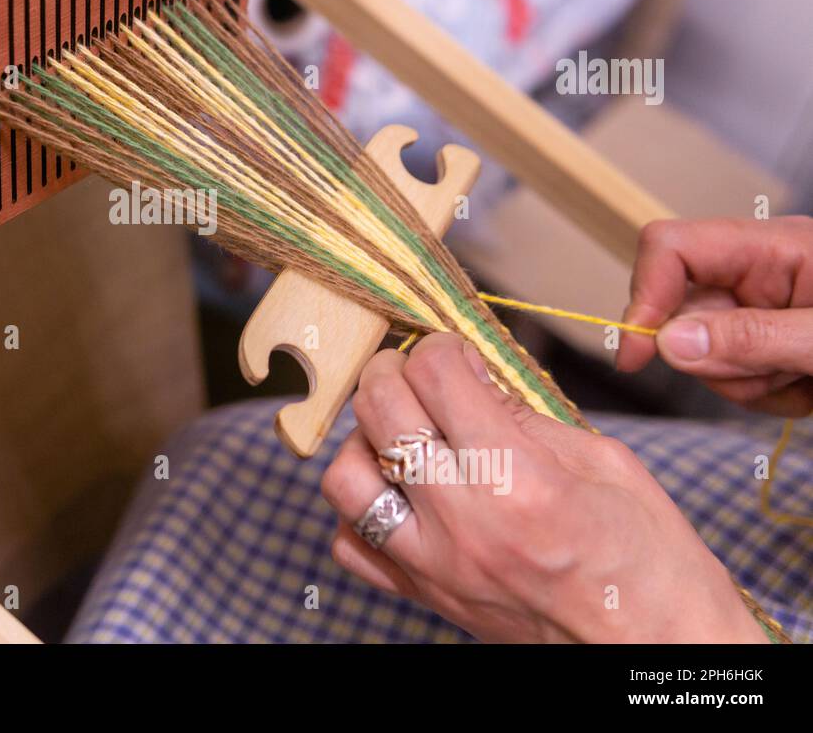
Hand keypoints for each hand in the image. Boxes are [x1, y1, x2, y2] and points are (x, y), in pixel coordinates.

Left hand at [322, 335, 767, 642]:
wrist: (654, 652)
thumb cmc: (650, 565)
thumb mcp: (607, 464)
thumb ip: (527, 416)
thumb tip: (473, 377)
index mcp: (515, 478)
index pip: (434, 375)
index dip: (441, 347)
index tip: (458, 354)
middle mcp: (461, 520)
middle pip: (378, 410)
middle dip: (393, 371)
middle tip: (420, 373)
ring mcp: (433, 562)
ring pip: (344, 477)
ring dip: (365, 440)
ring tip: (402, 434)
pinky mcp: (425, 595)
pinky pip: (351, 544)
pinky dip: (360, 510)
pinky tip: (398, 494)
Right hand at [616, 216, 812, 417]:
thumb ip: (754, 338)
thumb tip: (666, 342)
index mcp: (772, 248)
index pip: (671, 247)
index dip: (643, 295)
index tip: (636, 356)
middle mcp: (756, 272)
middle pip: (681, 312)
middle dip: (717, 360)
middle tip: (785, 377)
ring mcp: (757, 307)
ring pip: (701, 353)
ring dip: (746, 383)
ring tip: (805, 385)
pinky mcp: (762, 339)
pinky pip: (729, 375)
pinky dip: (763, 394)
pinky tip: (804, 389)